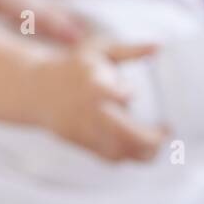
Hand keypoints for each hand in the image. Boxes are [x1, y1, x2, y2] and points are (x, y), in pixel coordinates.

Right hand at [33, 42, 165, 160]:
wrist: (36, 90)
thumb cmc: (76, 66)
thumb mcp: (99, 49)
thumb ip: (129, 50)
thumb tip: (159, 47)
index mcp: (90, 82)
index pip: (101, 90)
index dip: (116, 93)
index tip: (130, 94)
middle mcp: (85, 108)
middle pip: (114, 129)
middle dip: (145, 137)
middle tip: (166, 131)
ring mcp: (81, 128)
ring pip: (113, 149)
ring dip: (141, 151)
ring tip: (159, 143)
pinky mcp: (79, 142)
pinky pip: (106, 156)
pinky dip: (128, 156)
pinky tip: (144, 150)